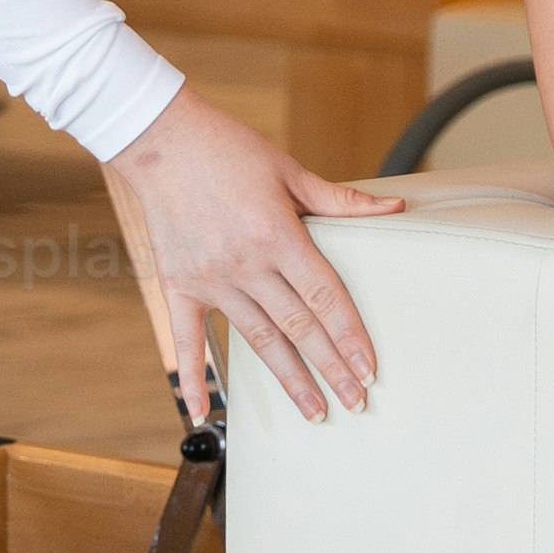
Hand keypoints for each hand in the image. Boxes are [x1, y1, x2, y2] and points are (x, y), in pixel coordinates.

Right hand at [97, 87, 391, 425]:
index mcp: (277, 234)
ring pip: (258, 339)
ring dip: (289, 378)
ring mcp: (210, 279)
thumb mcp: (289, 170)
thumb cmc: (227, 149)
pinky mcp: (178, 286)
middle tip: (355, 401)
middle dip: (331, 368)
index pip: (324, 297)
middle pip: (298, 327)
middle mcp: (245, 264)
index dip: (350, 336)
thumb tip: (393, 211)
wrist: (160, 139)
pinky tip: (203, 413)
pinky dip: (193, 379)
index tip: (369, 369)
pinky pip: (186, 341)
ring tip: (314, 410)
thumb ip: (340, 201)